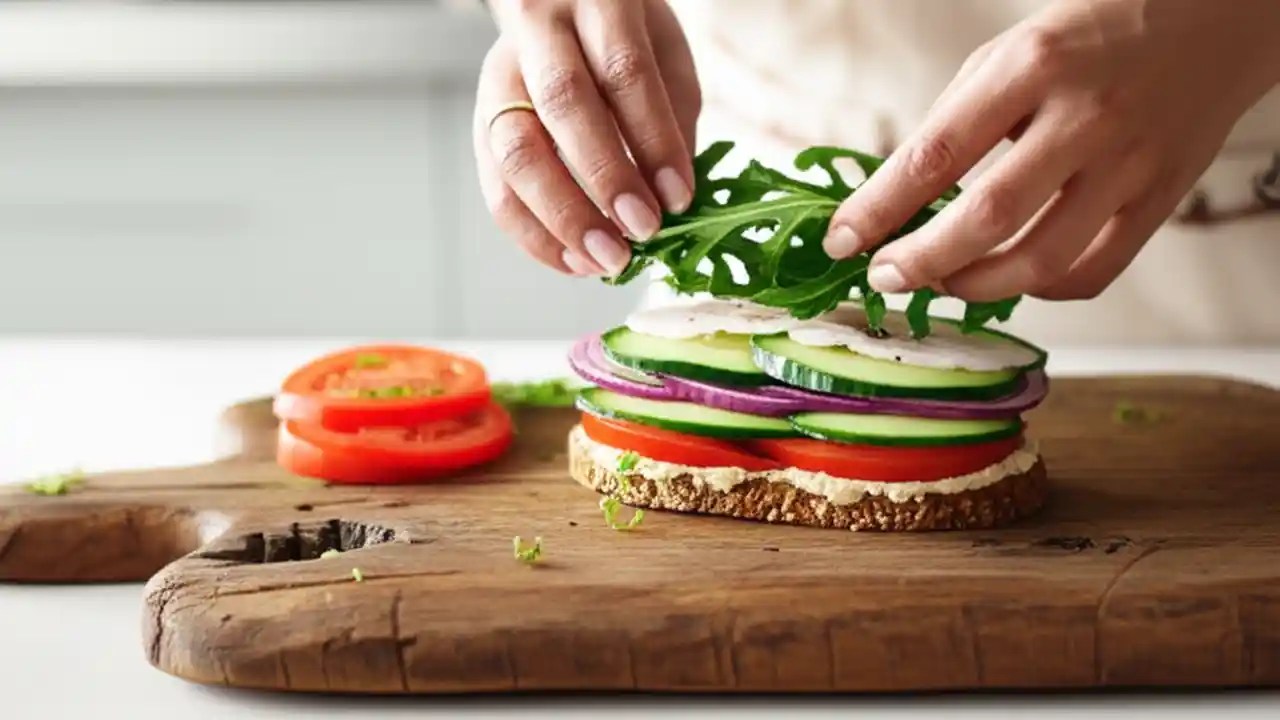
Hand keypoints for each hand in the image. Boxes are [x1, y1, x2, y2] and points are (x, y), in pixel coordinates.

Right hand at [473, 0, 700, 276]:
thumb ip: (670, 122)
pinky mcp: (481, 123)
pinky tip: (573, 261)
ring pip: (515, 151)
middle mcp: (537, 32)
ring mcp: (500, 77)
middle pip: (562, 104)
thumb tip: (673, 202)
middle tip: (640, 232)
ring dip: (562, 218)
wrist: (559, 7)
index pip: (623, 72)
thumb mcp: (665, 58)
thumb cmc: (625, 40)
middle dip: (604, 178)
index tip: (678, 198)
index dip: (653, 140)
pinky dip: (535, 235)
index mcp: (596, 2)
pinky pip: (496, 188)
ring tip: (605, 259)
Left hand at [824, 0, 1279, 301]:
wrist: (1215, 19)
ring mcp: (1130, 164)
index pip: (936, 154)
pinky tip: (1011, 277)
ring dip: (974, 286)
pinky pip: (1093, 273)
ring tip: (940, 280)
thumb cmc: (1092, 36)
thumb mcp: (1010, 52)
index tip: (841, 241)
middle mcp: (1086, 117)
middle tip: (885, 275)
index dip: (879, 207)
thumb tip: (896, 200)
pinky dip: (1040, 290)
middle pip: (988, 217)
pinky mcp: (1162, 200)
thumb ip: (957, 123)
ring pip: (1041, 260)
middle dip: (921, 260)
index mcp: (1033, 67)